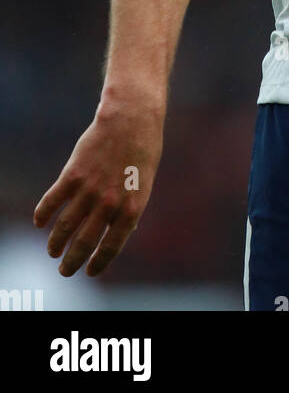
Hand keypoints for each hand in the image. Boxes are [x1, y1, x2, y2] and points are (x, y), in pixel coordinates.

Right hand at [33, 102, 162, 276]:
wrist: (131, 120)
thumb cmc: (141, 152)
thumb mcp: (143, 185)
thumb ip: (131, 209)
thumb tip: (124, 233)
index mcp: (131, 209)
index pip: (111, 247)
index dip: (98, 263)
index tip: (89, 272)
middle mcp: (109, 204)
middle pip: (84, 243)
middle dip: (71, 261)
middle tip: (64, 270)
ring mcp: (89, 189)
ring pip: (65, 227)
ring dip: (56, 243)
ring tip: (52, 251)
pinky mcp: (72, 175)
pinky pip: (52, 201)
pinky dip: (43, 215)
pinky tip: (40, 222)